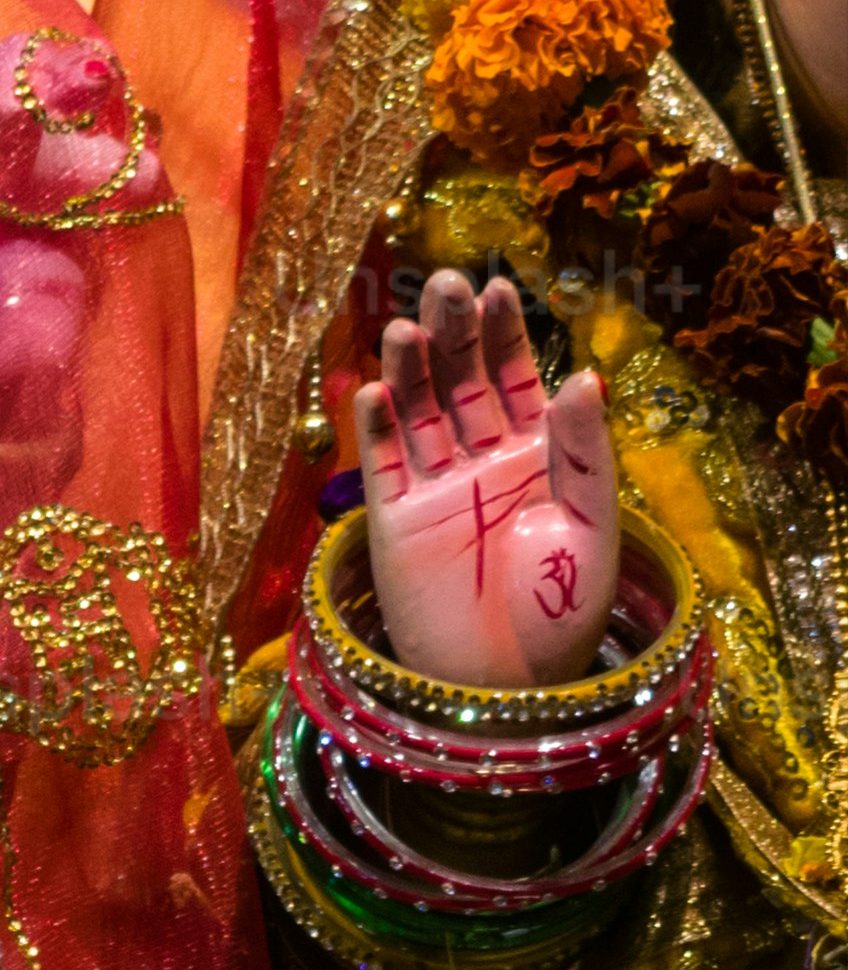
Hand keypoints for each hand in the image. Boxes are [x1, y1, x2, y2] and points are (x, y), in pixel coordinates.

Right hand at [355, 267, 617, 690]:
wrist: (509, 685)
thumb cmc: (563, 610)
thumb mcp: (591, 524)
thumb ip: (585, 450)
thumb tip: (585, 377)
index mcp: (538, 457)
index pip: (517, 379)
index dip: (505, 335)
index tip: (498, 289)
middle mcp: (483, 461)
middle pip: (461, 382)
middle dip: (453, 334)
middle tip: (444, 284)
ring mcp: (434, 489)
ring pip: (418, 413)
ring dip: (410, 369)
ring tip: (404, 328)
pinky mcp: (392, 521)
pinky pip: (382, 464)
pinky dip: (379, 428)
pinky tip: (379, 391)